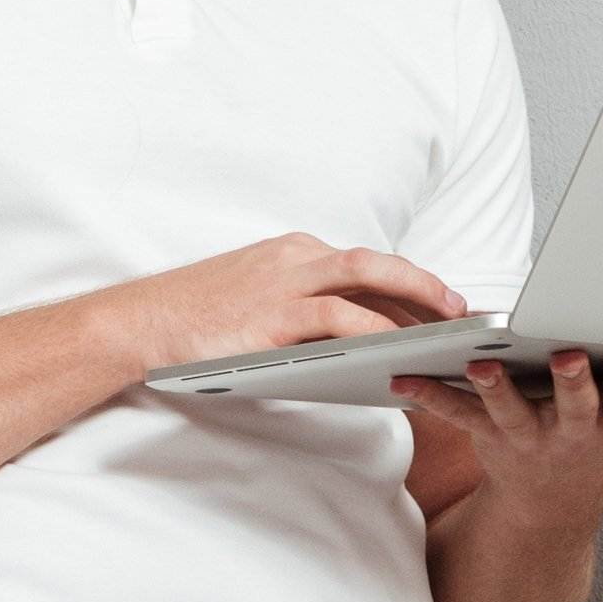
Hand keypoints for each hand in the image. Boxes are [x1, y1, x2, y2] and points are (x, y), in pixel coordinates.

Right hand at [124, 233, 464, 376]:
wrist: (140, 324)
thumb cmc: (197, 323)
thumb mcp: (257, 304)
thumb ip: (303, 314)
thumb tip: (353, 343)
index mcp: (292, 253)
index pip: (364, 264)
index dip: (409, 281)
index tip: (442, 302)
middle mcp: (293, 258)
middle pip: (375, 262)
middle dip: (424, 282)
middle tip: (462, 309)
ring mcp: (282, 283)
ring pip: (364, 276)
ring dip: (413, 298)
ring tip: (445, 327)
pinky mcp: (270, 316)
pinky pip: (336, 316)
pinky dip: (373, 329)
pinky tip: (397, 349)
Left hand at [388, 344, 602, 511]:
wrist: (552, 505)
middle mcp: (575, 432)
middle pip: (575, 404)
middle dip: (574, 382)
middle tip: (570, 355)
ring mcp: (529, 437)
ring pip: (512, 410)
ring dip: (496, 390)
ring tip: (481, 364)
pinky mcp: (487, 435)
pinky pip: (455, 415)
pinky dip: (428, 396)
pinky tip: (403, 375)